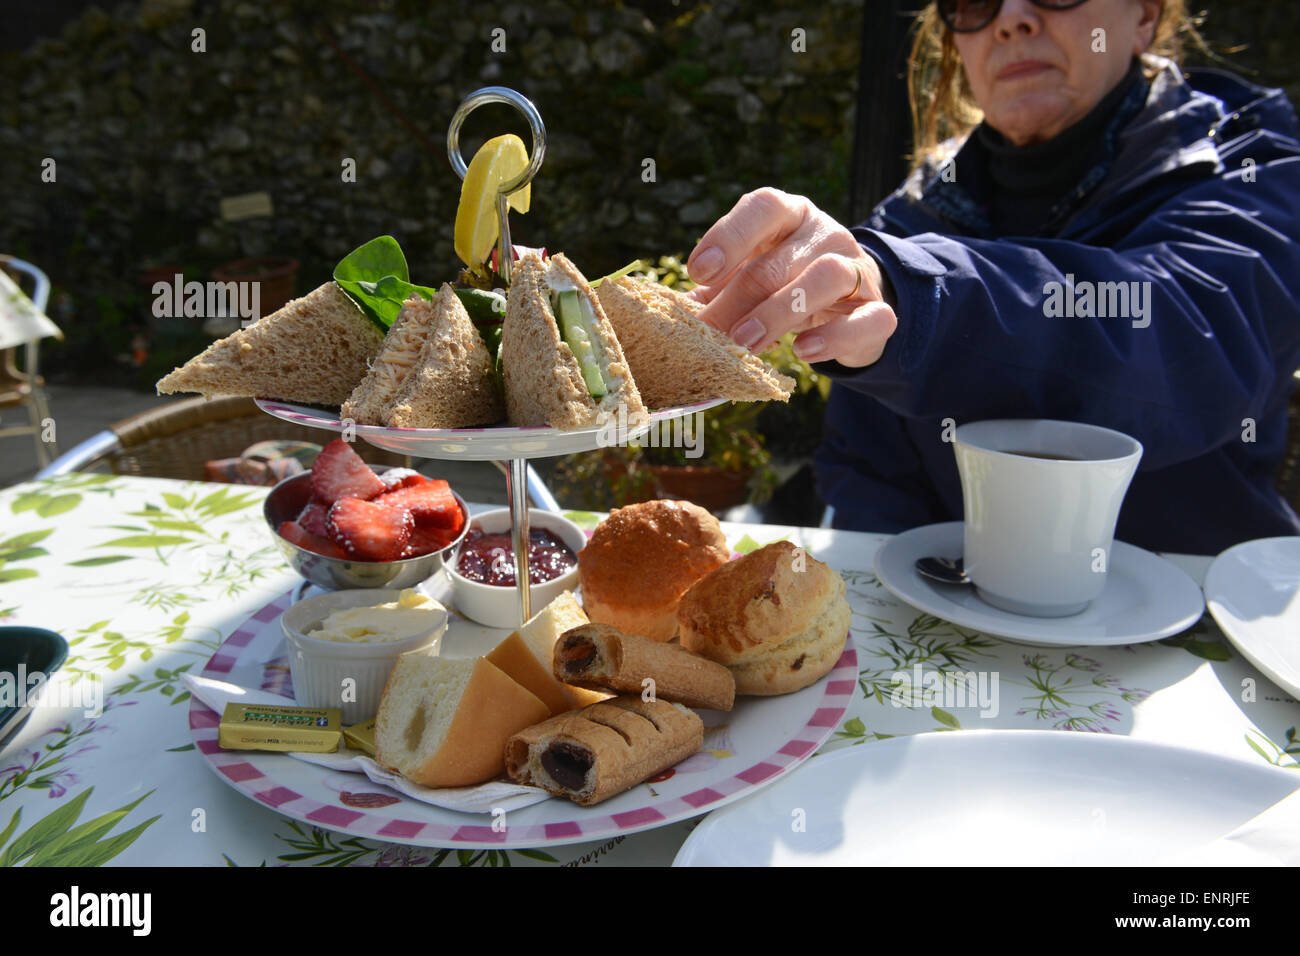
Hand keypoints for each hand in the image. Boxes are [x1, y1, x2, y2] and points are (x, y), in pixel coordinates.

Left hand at [686, 188, 896, 367]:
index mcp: (789, 215)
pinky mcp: (878, 308)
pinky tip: (802, 353)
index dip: (730, 235)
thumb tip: (676, 315)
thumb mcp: (749, 278)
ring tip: (746, 343)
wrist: (849, 304)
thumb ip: (716, 290)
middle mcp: (824, 233)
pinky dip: (834, 337)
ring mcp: (856, 268)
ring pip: (826, 277)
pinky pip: (867, 318)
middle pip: (780, 258)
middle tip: (711, 332)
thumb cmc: (785, 285)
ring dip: (779, 312)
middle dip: (739, 298)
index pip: (764, 206)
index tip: (698, 271)